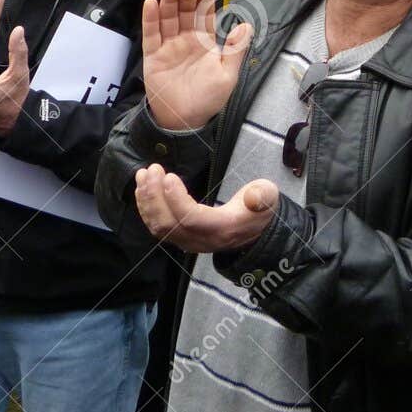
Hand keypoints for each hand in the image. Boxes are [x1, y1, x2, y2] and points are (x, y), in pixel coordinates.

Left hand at [133, 163, 277, 252]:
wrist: (252, 232)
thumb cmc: (258, 210)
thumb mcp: (268, 197)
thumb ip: (263, 196)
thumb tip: (254, 196)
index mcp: (222, 228)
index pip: (191, 218)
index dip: (176, 199)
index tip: (169, 176)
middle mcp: (201, 240)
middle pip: (168, 224)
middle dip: (155, 196)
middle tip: (153, 169)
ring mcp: (188, 242)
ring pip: (159, 227)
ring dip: (146, 200)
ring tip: (143, 174)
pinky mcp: (179, 238)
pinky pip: (157, 227)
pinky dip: (146, 207)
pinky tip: (143, 188)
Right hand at [141, 0, 252, 130]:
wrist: (184, 121)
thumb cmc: (208, 99)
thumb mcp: (227, 75)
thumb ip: (235, 50)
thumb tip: (246, 25)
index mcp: (205, 43)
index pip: (204, 16)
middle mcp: (186, 40)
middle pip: (185, 12)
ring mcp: (168, 46)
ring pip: (167, 18)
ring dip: (168, 1)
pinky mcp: (153, 56)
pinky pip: (151, 34)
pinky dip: (150, 19)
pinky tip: (151, 2)